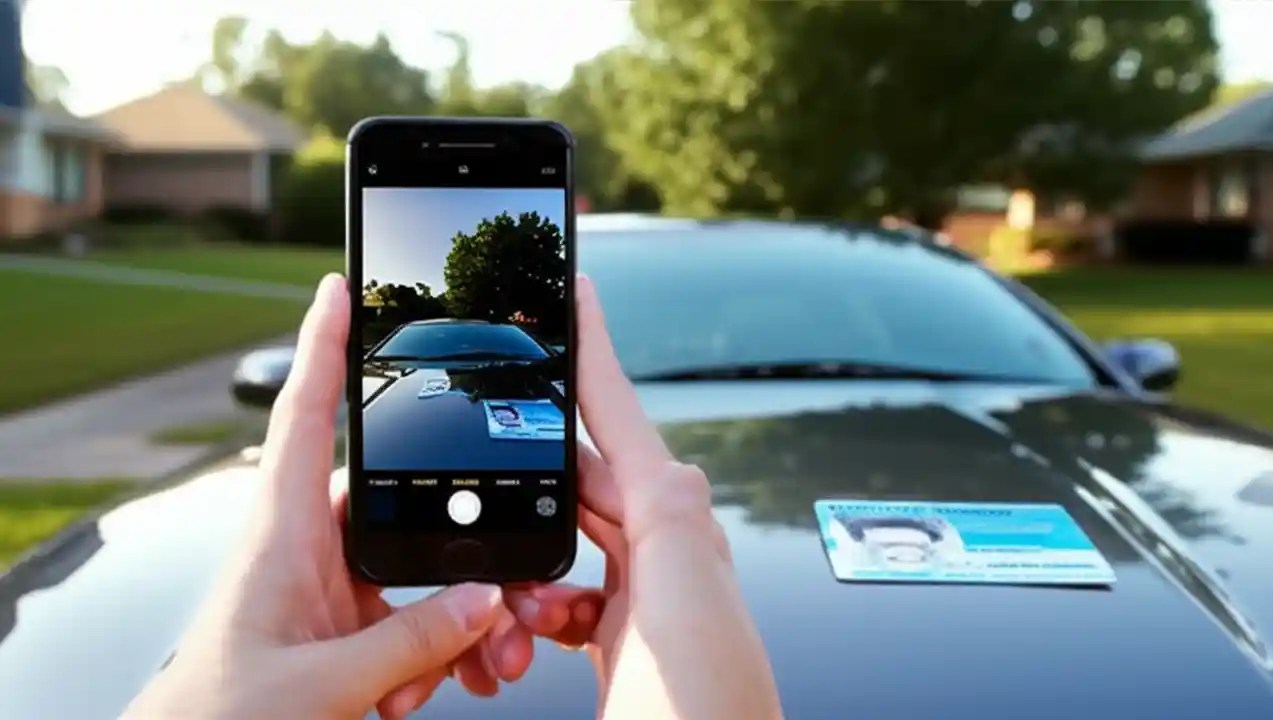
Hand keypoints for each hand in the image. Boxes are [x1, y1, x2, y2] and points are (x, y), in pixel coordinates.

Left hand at [124, 275, 525, 719]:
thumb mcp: (318, 686)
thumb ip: (408, 644)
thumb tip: (483, 601)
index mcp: (281, 536)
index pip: (306, 416)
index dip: (323, 346)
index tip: (342, 286)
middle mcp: (310, 553)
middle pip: (402, 506)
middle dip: (460, 546)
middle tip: (498, 596)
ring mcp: (332, 592)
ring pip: (420, 572)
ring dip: (453, 621)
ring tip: (471, 664)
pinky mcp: (347, 631)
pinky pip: (414, 621)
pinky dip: (437, 652)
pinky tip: (430, 689)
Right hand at [501, 275, 781, 718]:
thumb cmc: (702, 719)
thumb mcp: (683, 600)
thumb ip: (670, 516)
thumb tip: (662, 464)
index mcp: (678, 525)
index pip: (621, 414)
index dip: (592, 347)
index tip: (575, 287)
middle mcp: (667, 553)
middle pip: (580, 478)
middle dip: (527, 474)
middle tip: (482, 455)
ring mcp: (644, 600)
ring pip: (562, 542)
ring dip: (521, 560)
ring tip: (506, 601)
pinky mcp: (622, 645)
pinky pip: (564, 597)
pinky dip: (532, 607)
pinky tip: (522, 634)